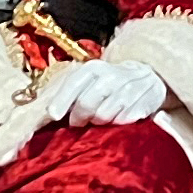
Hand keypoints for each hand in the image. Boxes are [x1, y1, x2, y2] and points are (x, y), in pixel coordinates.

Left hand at [53, 59, 170, 126]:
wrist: (148, 76)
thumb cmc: (109, 83)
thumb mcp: (89, 80)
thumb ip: (68, 93)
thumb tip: (44, 113)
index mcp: (94, 68)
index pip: (74, 83)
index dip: (61, 100)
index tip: (53, 115)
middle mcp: (111, 75)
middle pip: (87, 104)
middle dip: (79, 118)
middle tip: (79, 123)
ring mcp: (129, 88)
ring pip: (104, 116)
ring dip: (99, 122)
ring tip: (101, 118)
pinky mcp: (144, 102)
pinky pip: (123, 122)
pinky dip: (117, 124)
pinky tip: (118, 117)